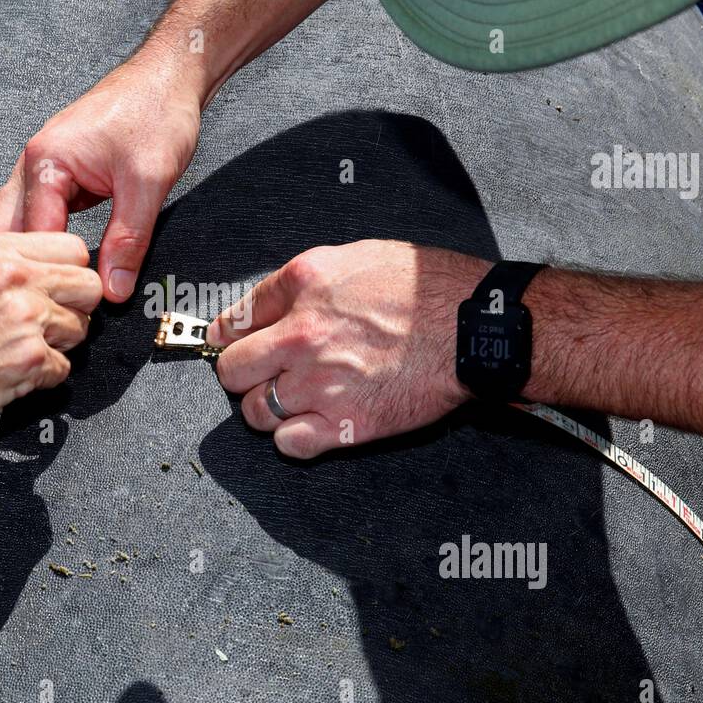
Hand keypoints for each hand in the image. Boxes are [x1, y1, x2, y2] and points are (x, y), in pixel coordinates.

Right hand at [0, 54, 202, 301]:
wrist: (168, 75)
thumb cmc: (157, 111)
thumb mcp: (148, 182)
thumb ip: (128, 239)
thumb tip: (112, 290)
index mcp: (44, 162)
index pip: (31, 237)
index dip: (50, 275)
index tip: (70, 305)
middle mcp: (32, 165)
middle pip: (4, 232)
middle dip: (21, 268)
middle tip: (44, 303)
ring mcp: (40, 169)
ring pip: (14, 224)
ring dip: (27, 255)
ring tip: (48, 289)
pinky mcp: (57, 176)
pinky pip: (36, 215)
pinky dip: (42, 241)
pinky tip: (56, 263)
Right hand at [0, 202, 101, 446]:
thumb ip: (10, 263)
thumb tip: (55, 268)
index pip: (73, 248)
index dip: (69, 273)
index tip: (58, 289)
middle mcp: (15, 278)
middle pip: (89, 286)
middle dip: (74, 308)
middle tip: (47, 323)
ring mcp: (25, 318)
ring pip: (81, 329)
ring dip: (58, 345)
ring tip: (19, 348)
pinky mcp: (30, 358)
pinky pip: (64, 368)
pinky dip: (43, 377)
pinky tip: (12, 371)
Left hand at [206, 241, 487, 458]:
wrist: (474, 326)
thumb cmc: (424, 287)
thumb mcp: (351, 258)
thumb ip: (299, 282)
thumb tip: (260, 306)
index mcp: (301, 287)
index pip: (231, 322)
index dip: (228, 336)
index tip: (231, 344)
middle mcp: (302, 336)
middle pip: (232, 371)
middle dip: (243, 372)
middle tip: (266, 372)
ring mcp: (322, 385)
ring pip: (255, 413)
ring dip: (267, 407)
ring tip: (293, 398)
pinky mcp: (346, 424)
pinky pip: (290, 444)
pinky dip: (294, 438)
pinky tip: (311, 422)